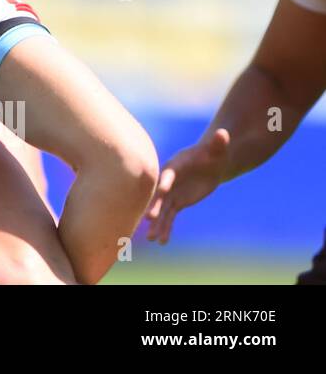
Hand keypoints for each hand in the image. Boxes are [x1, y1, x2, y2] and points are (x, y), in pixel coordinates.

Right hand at [145, 129, 231, 243]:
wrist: (211, 162)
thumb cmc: (213, 153)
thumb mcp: (218, 149)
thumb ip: (218, 143)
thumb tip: (224, 133)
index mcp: (175, 166)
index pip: (169, 175)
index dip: (165, 182)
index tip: (161, 192)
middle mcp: (169, 180)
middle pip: (160, 196)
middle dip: (155, 207)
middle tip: (149, 219)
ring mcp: (172, 193)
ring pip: (163, 210)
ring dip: (157, 224)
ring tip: (152, 239)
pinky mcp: (177, 202)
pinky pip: (169, 217)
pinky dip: (166, 228)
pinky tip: (162, 241)